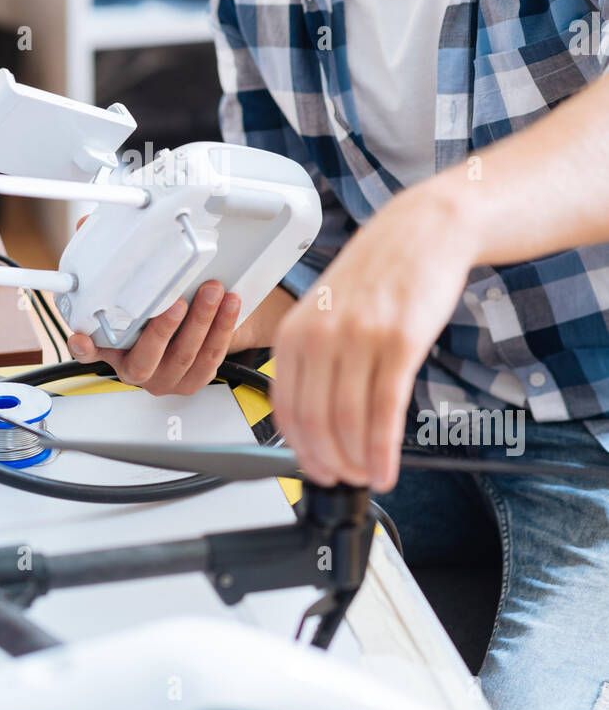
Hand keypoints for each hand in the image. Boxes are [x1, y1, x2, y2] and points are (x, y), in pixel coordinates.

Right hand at [66, 217, 240, 394]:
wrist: (198, 331)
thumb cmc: (159, 306)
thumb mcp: (134, 285)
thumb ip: (110, 258)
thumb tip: (85, 225)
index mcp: (113, 348)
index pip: (91, 351)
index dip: (84, 347)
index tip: (81, 338)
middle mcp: (137, 368)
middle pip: (145, 358)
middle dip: (163, 329)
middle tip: (177, 302)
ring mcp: (167, 377)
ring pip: (184, 355)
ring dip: (201, 321)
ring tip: (212, 291)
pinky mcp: (196, 378)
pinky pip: (212, 356)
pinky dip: (222, 328)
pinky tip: (229, 304)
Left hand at [270, 183, 475, 491]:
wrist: (424, 230)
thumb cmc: (379, 272)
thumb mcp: (327, 310)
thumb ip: (315, 356)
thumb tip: (313, 416)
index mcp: (295, 330)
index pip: (285, 408)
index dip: (300, 450)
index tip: (314, 469)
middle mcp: (320, 335)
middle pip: (314, 421)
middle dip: (328, 462)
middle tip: (343, 479)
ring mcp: (359, 338)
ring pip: (347, 422)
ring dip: (357, 461)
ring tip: (368, 475)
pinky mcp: (399, 342)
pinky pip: (385, 411)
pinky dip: (384, 450)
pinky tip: (388, 467)